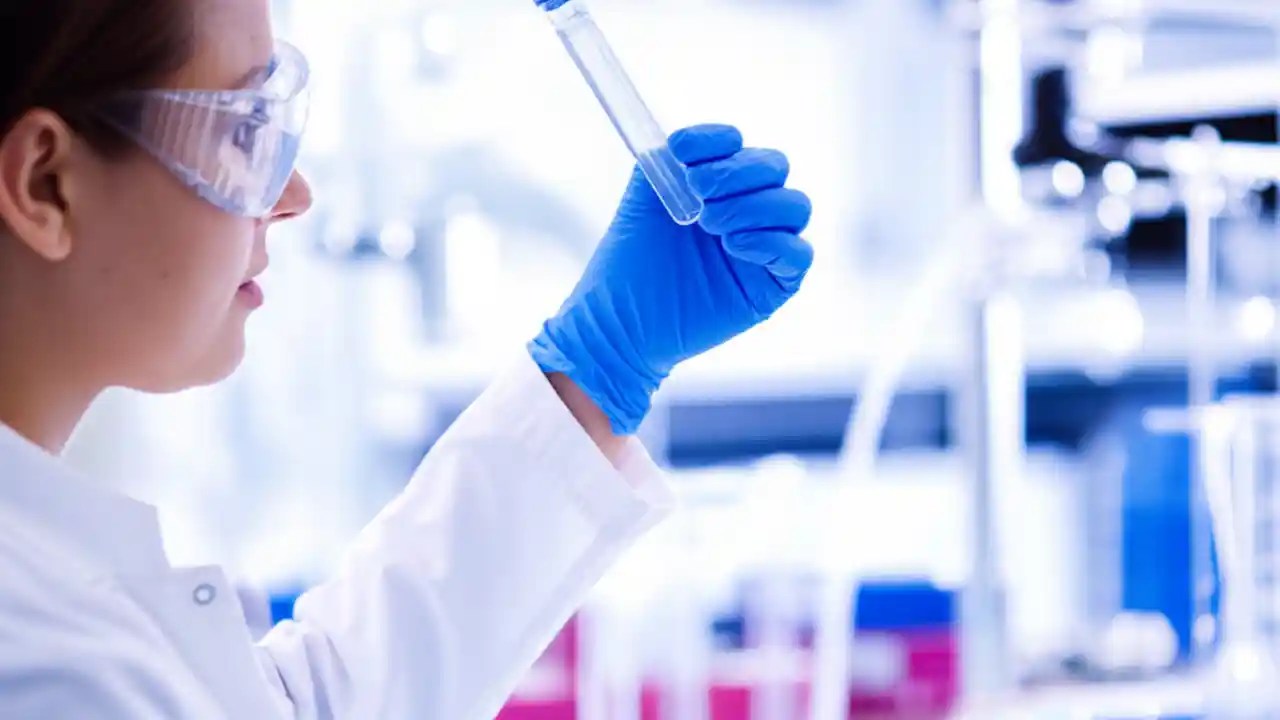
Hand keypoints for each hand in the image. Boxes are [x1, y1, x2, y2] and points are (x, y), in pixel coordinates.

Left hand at [530, 124, 813, 434]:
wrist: (621, 322)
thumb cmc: (629, 264)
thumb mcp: (642, 200)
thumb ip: (664, 161)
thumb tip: (685, 138)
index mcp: (718, 187)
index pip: (740, 147)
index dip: (717, 142)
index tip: (682, 152)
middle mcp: (746, 211)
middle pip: (775, 168)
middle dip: (738, 172)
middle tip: (700, 192)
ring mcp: (763, 248)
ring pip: (794, 206)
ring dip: (754, 206)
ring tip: (711, 224)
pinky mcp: (774, 286)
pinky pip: (799, 254)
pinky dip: (772, 242)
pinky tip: (735, 247)